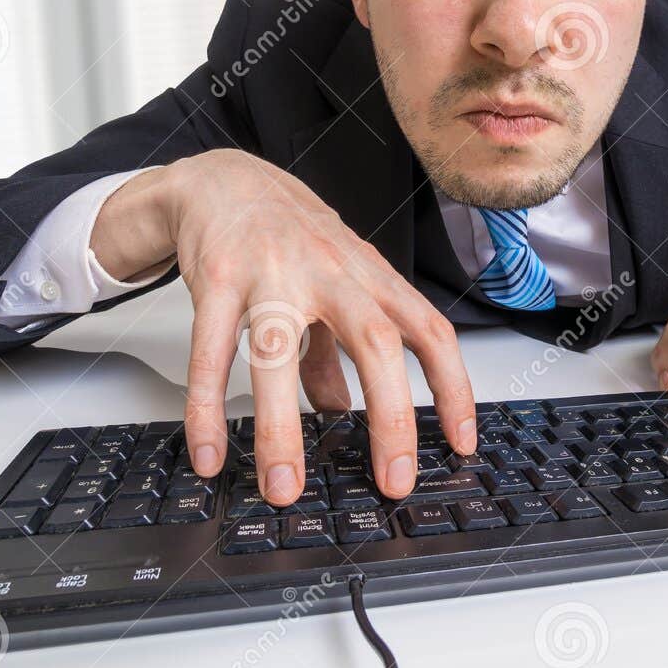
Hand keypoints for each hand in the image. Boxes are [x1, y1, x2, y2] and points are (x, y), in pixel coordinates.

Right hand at [90, 149, 475, 503]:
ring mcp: (269, 273)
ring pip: (279, 353)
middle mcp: (327, 271)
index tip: (461, 444)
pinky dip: (207, 409)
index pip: (428, 330)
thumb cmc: (289, 236)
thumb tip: (344, 416)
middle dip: (391, 417)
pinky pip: (208, 353)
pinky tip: (210, 454)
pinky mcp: (214, 279)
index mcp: (367, 275)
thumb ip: (336, 351)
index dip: (454, 388)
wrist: (221, 179)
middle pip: (374, 341)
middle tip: (393, 480)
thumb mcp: (332, 284)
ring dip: (281, 428)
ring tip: (284, 488)